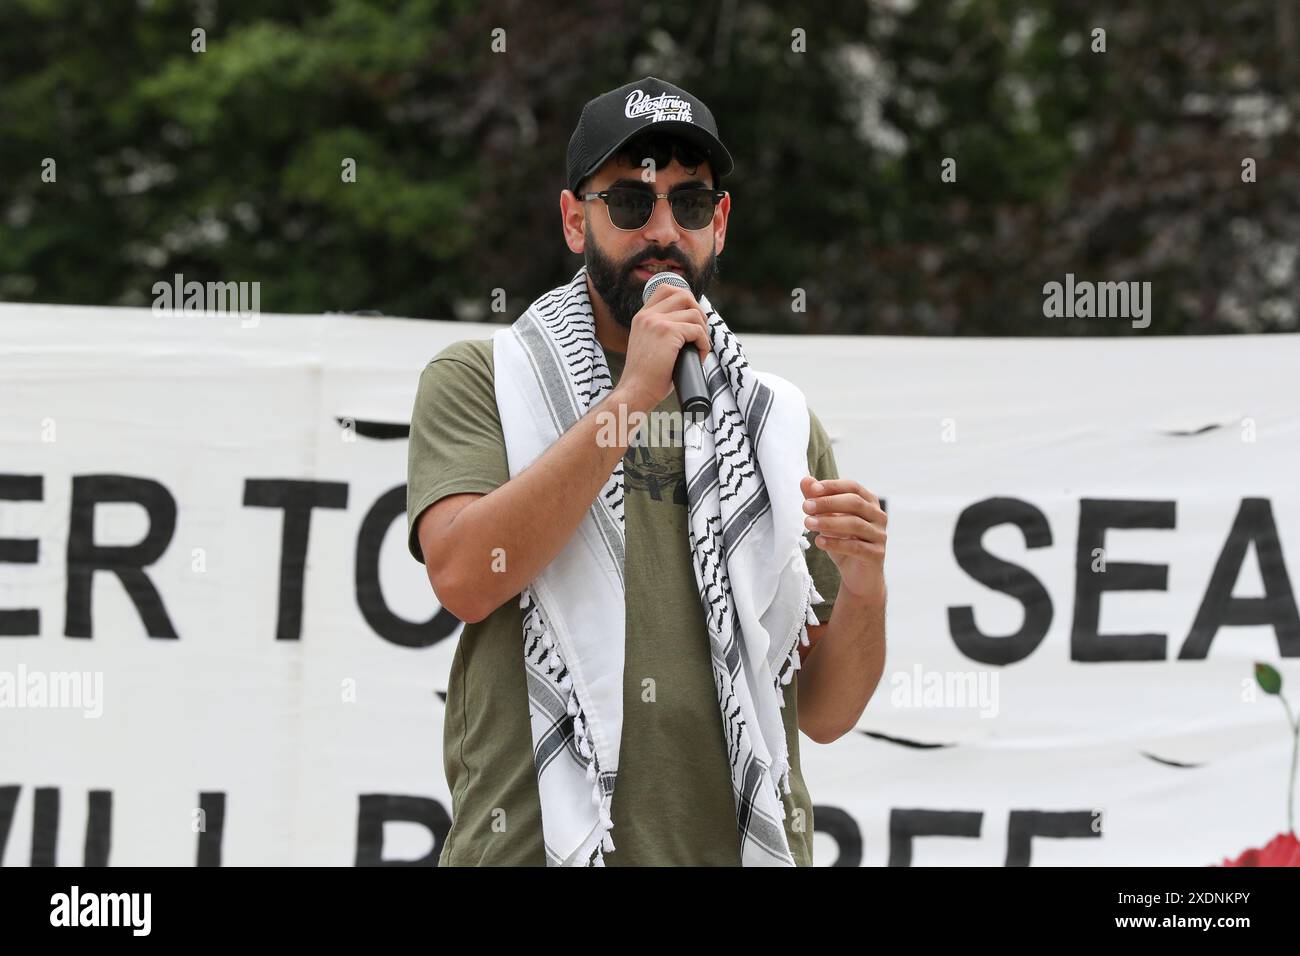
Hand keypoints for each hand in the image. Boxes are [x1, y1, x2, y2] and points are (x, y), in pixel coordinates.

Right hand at [618, 282, 710, 409]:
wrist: (635, 392)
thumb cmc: (647, 377)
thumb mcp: (650, 346)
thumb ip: (663, 331)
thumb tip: (692, 324)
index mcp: (642, 316)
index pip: (666, 288)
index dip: (686, 298)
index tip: (692, 319)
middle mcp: (647, 315)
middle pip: (683, 294)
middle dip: (699, 311)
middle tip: (699, 333)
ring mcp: (657, 322)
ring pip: (694, 312)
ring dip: (703, 331)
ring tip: (698, 348)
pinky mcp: (668, 333)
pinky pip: (698, 330)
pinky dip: (704, 344)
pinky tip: (698, 356)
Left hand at [800, 476, 885, 606]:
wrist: (858, 575)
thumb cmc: (844, 542)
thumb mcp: (828, 520)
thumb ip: (818, 500)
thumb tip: (805, 480)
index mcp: (869, 502)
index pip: (853, 487)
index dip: (833, 486)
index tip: (812, 489)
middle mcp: (878, 516)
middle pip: (855, 503)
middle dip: (828, 503)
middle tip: (805, 507)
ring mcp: (880, 535)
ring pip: (854, 524)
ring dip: (828, 522)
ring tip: (807, 523)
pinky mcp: (877, 555)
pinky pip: (856, 547)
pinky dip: (835, 543)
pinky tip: (819, 542)